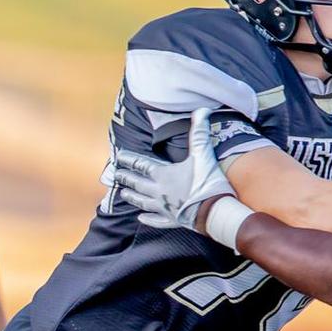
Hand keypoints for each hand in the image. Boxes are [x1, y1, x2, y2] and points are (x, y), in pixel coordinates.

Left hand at [112, 107, 236, 233]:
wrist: (215, 212)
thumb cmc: (208, 183)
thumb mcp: (203, 155)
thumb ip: (199, 132)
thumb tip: (201, 110)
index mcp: (163, 175)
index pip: (141, 165)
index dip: (129, 159)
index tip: (118, 157)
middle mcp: (159, 192)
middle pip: (138, 184)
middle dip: (126, 178)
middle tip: (116, 175)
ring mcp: (164, 208)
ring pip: (143, 202)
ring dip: (133, 198)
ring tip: (123, 194)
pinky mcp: (173, 220)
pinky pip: (156, 220)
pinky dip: (148, 219)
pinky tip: (141, 218)